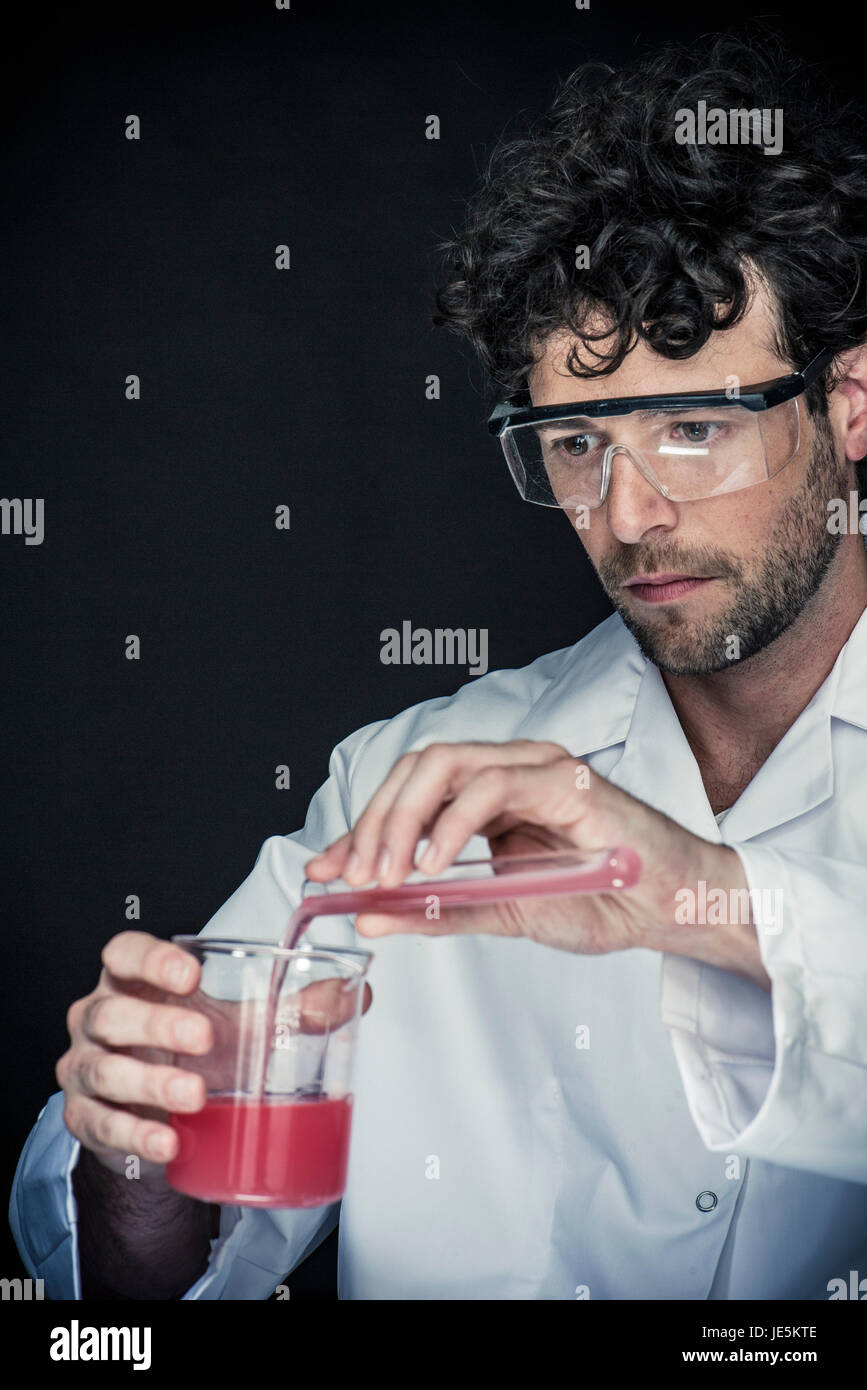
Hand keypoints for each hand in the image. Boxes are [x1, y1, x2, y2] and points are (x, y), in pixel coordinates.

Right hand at [57, 931, 374, 1177]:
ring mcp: (86, 1068)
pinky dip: (135, 1135)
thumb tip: (357, 993)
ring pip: (103, 1070)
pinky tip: (167, 1143)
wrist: (161, 1109)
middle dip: (156, 1025)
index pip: (124, 953)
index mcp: (133, 981)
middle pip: (111, 1012)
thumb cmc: (193, 1047)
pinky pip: (101, 1125)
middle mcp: (99, 1018)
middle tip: (204, 1039)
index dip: (150, 959)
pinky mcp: (86, 1117)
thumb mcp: (239, 1021)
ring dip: (150, 1084)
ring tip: (193, 1096)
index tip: (189, 974)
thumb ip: (294, 1006)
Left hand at [304, 740, 768, 987]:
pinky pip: (493, 786)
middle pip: (419, 767)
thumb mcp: (501, 911)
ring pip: (446, 764)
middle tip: (352, 874)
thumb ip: (435, 910)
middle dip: (374, 820)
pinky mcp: (566, 781)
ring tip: (386, 874)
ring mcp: (539, 767)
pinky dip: (451, 824)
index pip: (411, 789)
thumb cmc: (604, 901)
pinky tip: (432, 865)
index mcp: (495, 790)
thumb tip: (367, 915)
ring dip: (404, 819)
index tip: (327, 870)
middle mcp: (512, 767)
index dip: (362, 827)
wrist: (674, 909)